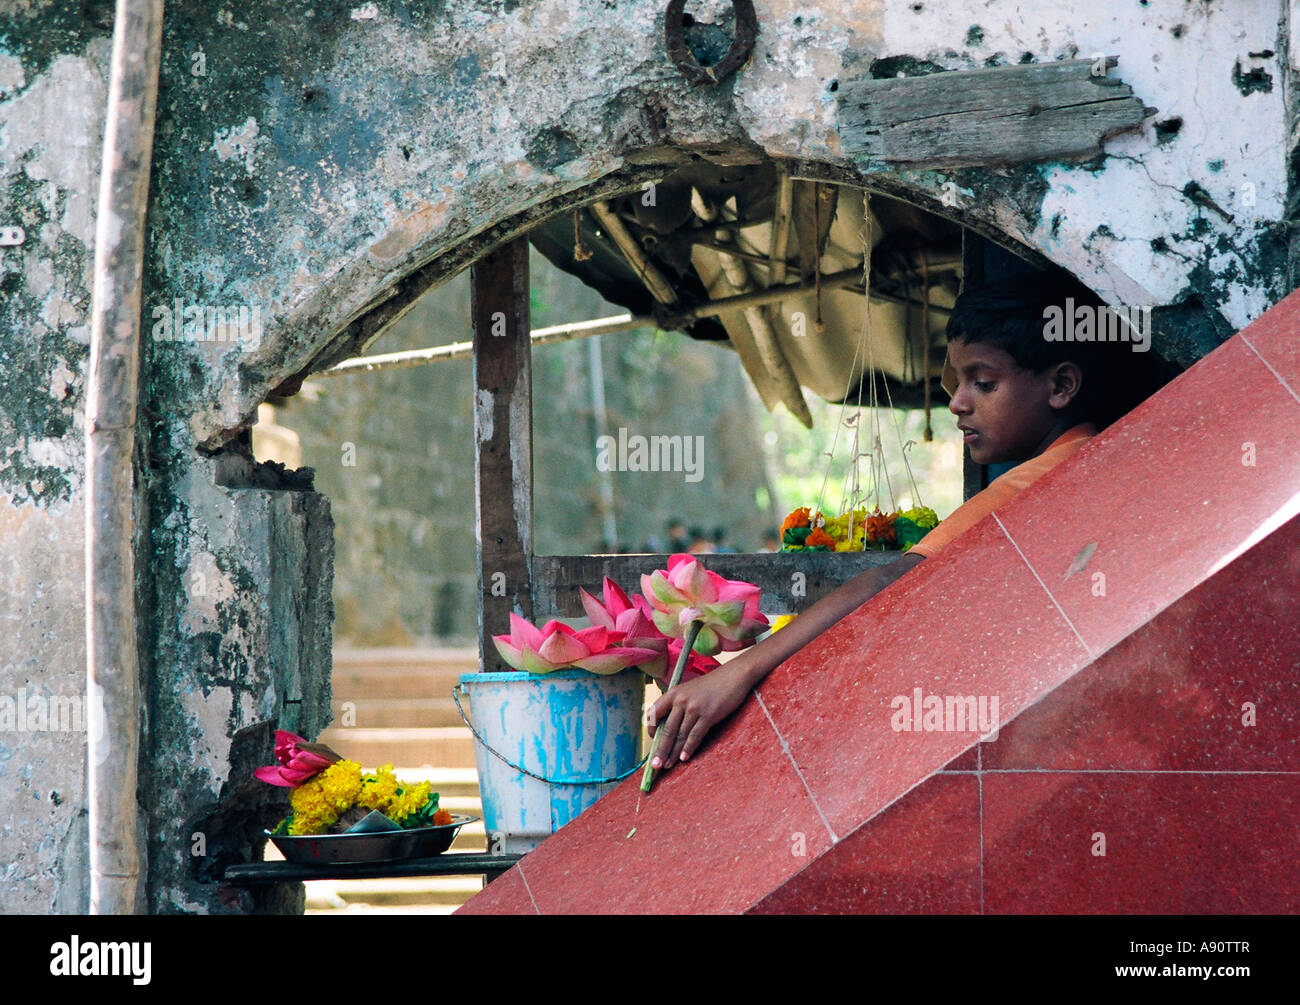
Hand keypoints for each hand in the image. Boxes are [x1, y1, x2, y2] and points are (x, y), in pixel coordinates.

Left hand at [646, 654, 757, 773]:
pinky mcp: (708, 715)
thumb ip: (678, 704)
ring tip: (667, 765)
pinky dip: (688, 748)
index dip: (651, 729)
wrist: (733, 676)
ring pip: (680, 735)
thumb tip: (670, 726)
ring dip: (673, 753)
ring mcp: (694, 708)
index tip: (652, 741)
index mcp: (673, 693)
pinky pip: (695, 735)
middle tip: (654, 765)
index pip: (654, 713)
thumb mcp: (689, 690)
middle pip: (667, 730)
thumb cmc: (712, 685)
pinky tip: (684, 758)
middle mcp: (681, 700)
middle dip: (660, 750)